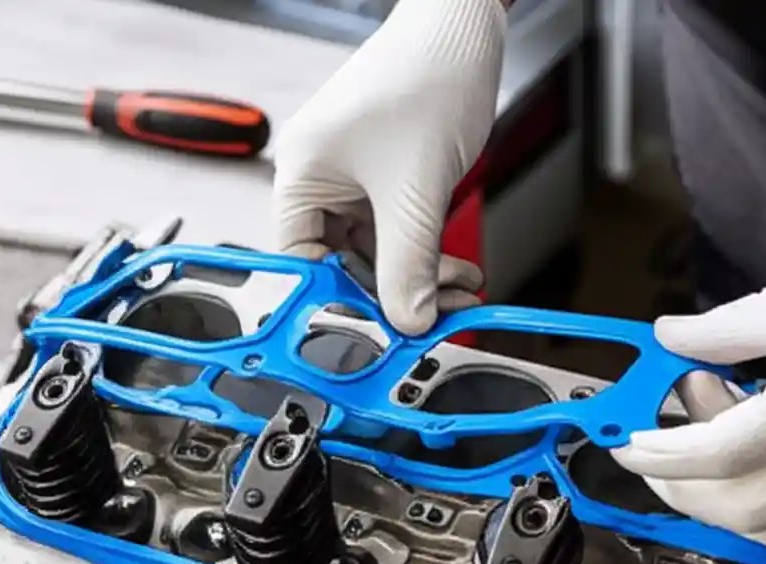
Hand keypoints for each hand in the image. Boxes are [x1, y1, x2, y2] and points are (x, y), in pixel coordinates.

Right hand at [272, 0, 504, 334]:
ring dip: (416, 272)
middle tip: (432, 314)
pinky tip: (453, 266)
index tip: (380, 330)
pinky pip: (394, 227)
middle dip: (393, 289)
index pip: (302, 265)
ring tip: (455, 289)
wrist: (464, 25)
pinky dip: (424, 249)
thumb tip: (406, 320)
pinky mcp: (381, 172)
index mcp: (301, 176)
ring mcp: (350, 175)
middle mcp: (318, 178)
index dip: (341, 303)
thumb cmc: (428, 76)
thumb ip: (410, 263)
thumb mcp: (417, 189)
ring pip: (375, 250)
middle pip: (341, 263)